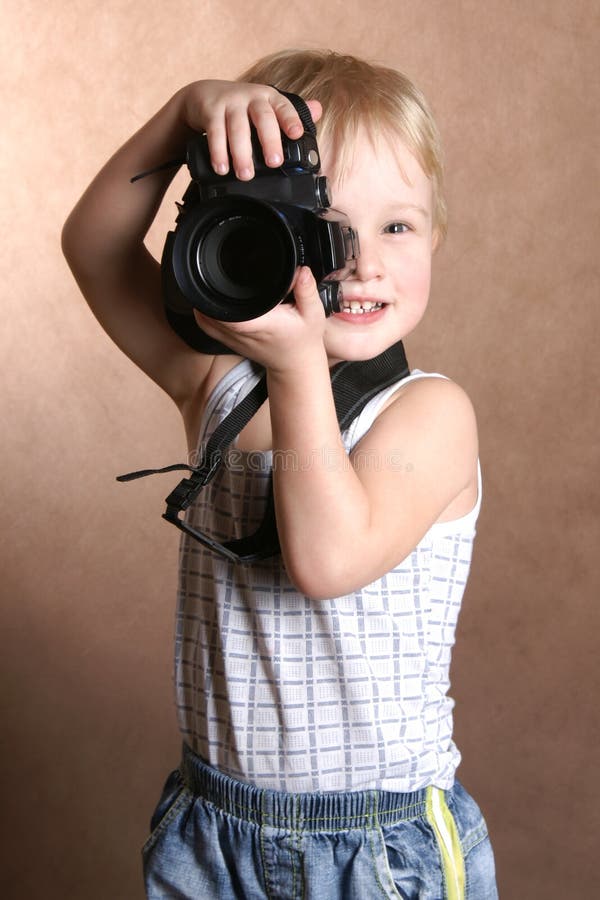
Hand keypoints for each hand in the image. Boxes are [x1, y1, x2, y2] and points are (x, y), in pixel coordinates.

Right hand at [181, 80, 321, 179]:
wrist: (204, 96)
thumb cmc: (241, 108)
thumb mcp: (266, 107)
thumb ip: (289, 113)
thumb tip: (318, 109)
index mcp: (269, 98)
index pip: (283, 107)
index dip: (291, 119)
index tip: (297, 135)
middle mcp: (251, 97)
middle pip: (262, 117)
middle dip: (269, 140)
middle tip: (274, 162)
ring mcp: (230, 102)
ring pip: (237, 127)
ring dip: (241, 153)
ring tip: (245, 175)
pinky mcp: (211, 110)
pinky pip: (215, 132)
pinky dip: (218, 151)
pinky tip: (221, 167)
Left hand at [192, 266, 327, 371]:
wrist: (296, 365)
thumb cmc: (303, 339)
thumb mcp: (313, 313)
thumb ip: (307, 291)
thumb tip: (301, 271)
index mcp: (262, 324)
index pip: (233, 314)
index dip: (221, 296)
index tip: (220, 277)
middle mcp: (243, 333)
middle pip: (212, 312)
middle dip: (209, 290)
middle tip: (214, 272)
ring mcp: (233, 339)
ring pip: (206, 320)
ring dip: (203, 302)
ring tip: (208, 283)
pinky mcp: (229, 342)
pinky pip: (207, 327)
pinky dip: (202, 314)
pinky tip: (205, 301)